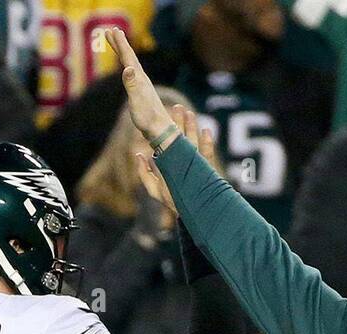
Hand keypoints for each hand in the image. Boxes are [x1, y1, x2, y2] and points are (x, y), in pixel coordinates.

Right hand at [105, 27, 173, 142]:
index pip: (128, 57)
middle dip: (120, 44)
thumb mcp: (136, 101)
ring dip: (123, 53)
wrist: (159, 130)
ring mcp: (142, 86)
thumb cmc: (147, 118)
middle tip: (111, 30)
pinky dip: (127, 66)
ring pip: (131, 64)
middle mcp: (142, 80)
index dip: (120, 43)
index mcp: (139, 79)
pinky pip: (132, 74)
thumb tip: (128, 68)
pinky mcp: (141, 93)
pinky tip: (127, 69)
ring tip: (116, 44)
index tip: (113, 30)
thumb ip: (132, 84)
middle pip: (130, 57)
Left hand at [133, 104, 220, 218]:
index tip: (161, 116)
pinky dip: (207, 143)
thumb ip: (145, 174)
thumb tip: (139, 154)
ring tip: (190, 113)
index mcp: (171, 163)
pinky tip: (206, 131)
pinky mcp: (206, 170)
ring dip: (192, 128)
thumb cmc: (173, 203)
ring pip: (193, 142)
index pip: (167, 143)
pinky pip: (206, 155)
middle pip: (181, 138)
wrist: (193, 214)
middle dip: (179, 123)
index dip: (164, 129)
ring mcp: (196, 164)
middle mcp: (184, 161)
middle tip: (177, 107)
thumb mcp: (154, 189)